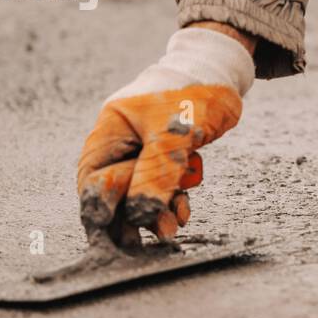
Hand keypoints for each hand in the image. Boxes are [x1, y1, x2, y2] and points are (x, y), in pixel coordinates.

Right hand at [77, 25, 254, 246]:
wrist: (223, 72)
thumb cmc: (194, 93)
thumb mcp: (174, 136)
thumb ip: (155, 174)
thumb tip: (139, 215)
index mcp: (111, 130)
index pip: (94, 177)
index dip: (100, 207)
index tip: (109, 237)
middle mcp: (122, 140)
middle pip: (116, 188)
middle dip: (130, 215)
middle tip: (141, 245)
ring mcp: (144, 147)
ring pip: (142, 189)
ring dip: (155, 210)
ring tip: (169, 230)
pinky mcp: (166, 153)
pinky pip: (162, 183)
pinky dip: (172, 197)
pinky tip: (183, 210)